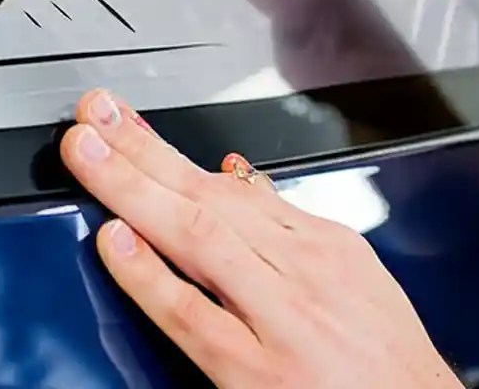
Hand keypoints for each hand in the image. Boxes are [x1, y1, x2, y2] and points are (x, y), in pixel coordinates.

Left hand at [59, 89, 461, 387]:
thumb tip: (239, 177)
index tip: (123, 123)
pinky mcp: (256, 372)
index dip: (165, 150)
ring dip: (134, 188)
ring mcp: (279, 318)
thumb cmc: (389, 360)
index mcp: (324, 245)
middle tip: (95, 115)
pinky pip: (191, 314)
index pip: (228, 184)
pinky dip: (150, 274)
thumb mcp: (355, 278)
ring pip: (197, 236)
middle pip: (208, 195)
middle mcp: (302, 271)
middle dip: (143, 150)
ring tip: (88, 156)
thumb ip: (290, 229)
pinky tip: (116, 242)